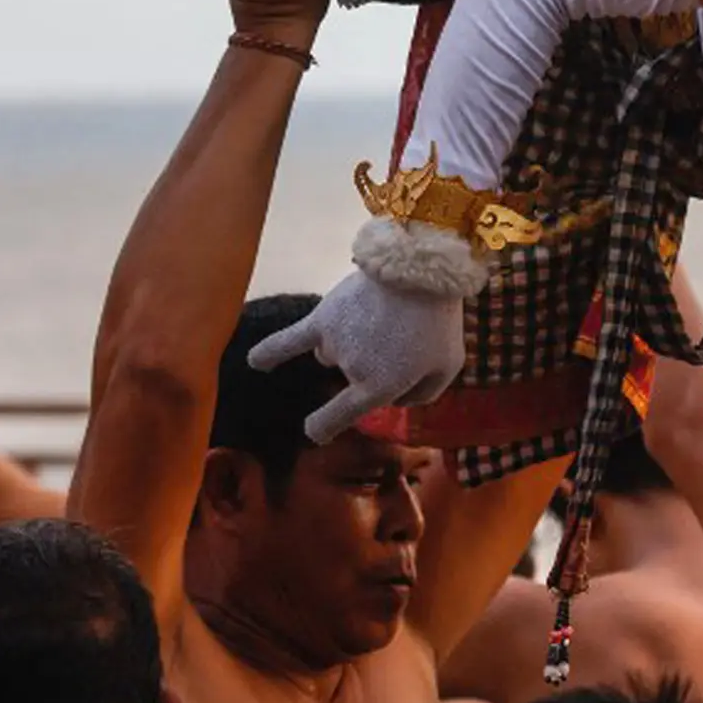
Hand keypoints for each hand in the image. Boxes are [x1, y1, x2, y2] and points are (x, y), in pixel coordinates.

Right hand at [247, 270, 465, 441]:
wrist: (422, 270)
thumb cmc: (439, 320)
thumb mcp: (449, 366)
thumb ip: (425, 394)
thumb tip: (397, 400)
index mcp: (380, 388)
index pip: (339, 417)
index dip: (325, 427)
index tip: (315, 433)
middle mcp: (350, 370)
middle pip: (353, 377)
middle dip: (376, 363)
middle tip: (405, 333)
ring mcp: (333, 343)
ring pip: (331, 355)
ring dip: (350, 344)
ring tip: (380, 319)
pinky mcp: (323, 316)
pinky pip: (287, 340)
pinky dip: (270, 351)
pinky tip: (253, 362)